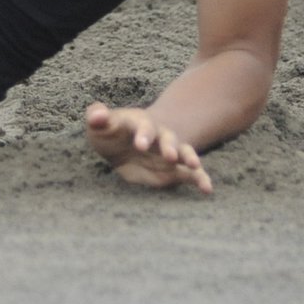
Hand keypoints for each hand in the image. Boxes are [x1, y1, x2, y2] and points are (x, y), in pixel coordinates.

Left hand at [85, 103, 212, 193]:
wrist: (125, 146)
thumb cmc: (111, 133)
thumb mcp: (100, 125)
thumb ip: (97, 117)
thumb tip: (97, 115)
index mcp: (140, 123)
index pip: (143, 126)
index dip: (143, 134)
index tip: (139, 145)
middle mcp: (159, 136)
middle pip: (167, 138)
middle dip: (169, 146)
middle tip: (170, 156)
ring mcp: (169, 153)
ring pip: (184, 152)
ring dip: (190, 157)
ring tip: (196, 166)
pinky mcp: (175, 171)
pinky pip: (191, 174)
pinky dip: (200, 179)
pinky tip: (207, 189)